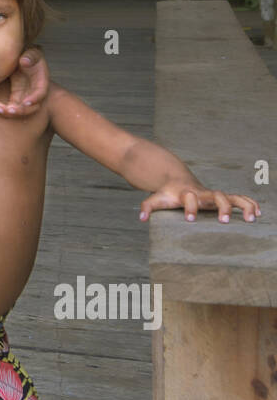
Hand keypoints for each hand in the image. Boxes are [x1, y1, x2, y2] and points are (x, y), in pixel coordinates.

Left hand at [0, 46, 48, 116]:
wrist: (22, 57)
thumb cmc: (29, 54)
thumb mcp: (33, 51)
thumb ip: (30, 56)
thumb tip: (24, 61)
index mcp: (41, 81)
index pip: (41, 92)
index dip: (35, 98)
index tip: (26, 102)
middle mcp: (34, 91)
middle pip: (32, 107)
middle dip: (22, 110)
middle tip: (11, 110)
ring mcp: (25, 95)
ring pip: (20, 109)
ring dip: (10, 112)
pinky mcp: (16, 96)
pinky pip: (11, 106)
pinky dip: (4, 108)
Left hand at [138, 183, 260, 222]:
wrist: (177, 179)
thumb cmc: (167, 193)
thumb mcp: (156, 198)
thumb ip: (148, 206)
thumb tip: (141, 218)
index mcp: (186, 194)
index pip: (189, 199)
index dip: (189, 207)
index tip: (190, 219)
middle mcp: (203, 194)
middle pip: (216, 196)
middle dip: (221, 206)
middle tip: (224, 221)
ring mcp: (213, 195)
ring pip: (232, 197)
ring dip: (242, 206)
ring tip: (252, 218)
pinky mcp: (221, 198)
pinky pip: (239, 199)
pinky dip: (248, 204)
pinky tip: (258, 213)